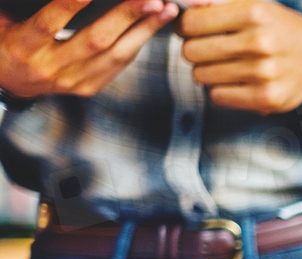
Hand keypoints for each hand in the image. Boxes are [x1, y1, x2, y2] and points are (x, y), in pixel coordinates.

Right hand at [0, 0, 176, 98]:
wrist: (6, 82)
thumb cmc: (7, 39)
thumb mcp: (5, 19)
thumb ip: (28, 5)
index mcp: (24, 45)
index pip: (50, 22)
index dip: (72, 3)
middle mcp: (50, 66)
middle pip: (95, 40)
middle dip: (127, 17)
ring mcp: (71, 81)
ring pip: (115, 56)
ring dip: (144, 31)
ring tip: (166, 11)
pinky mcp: (86, 88)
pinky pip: (118, 66)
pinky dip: (137, 44)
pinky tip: (152, 27)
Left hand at [179, 0, 301, 113]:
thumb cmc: (281, 29)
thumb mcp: (254, 4)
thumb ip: (218, 4)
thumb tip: (184, 4)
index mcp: (254, 13)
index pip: (191, 23)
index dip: (186, 28)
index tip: (193, 32)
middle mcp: (260, 42)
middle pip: (192, 51)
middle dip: (195, 51)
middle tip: (208, 51)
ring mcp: (265, 73)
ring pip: (202, 76)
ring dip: (207, 72)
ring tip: (223, 66)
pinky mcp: (268, 98)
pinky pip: (218, 96)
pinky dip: (220, 90)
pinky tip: (234, 81)